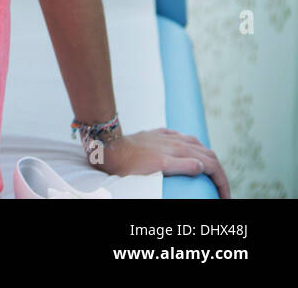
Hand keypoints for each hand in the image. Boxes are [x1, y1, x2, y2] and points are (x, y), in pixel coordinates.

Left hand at [97, 128, 229, 197]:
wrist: (108, 145)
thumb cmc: (130, 161)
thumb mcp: (158, 167)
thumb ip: (182, 165)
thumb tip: (203, 166)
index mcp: (181, 150)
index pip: (212, 165)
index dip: (222, 182)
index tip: (225, 197)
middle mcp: (178, 141)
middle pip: (208, 154)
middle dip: (219, 173)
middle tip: (221, 190)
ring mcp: (167, 136)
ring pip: (196, 144)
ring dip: (207, 157)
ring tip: (209, 171)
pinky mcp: (156, 134)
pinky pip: (180, 137)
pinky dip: (190, 145)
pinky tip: (187, 150)